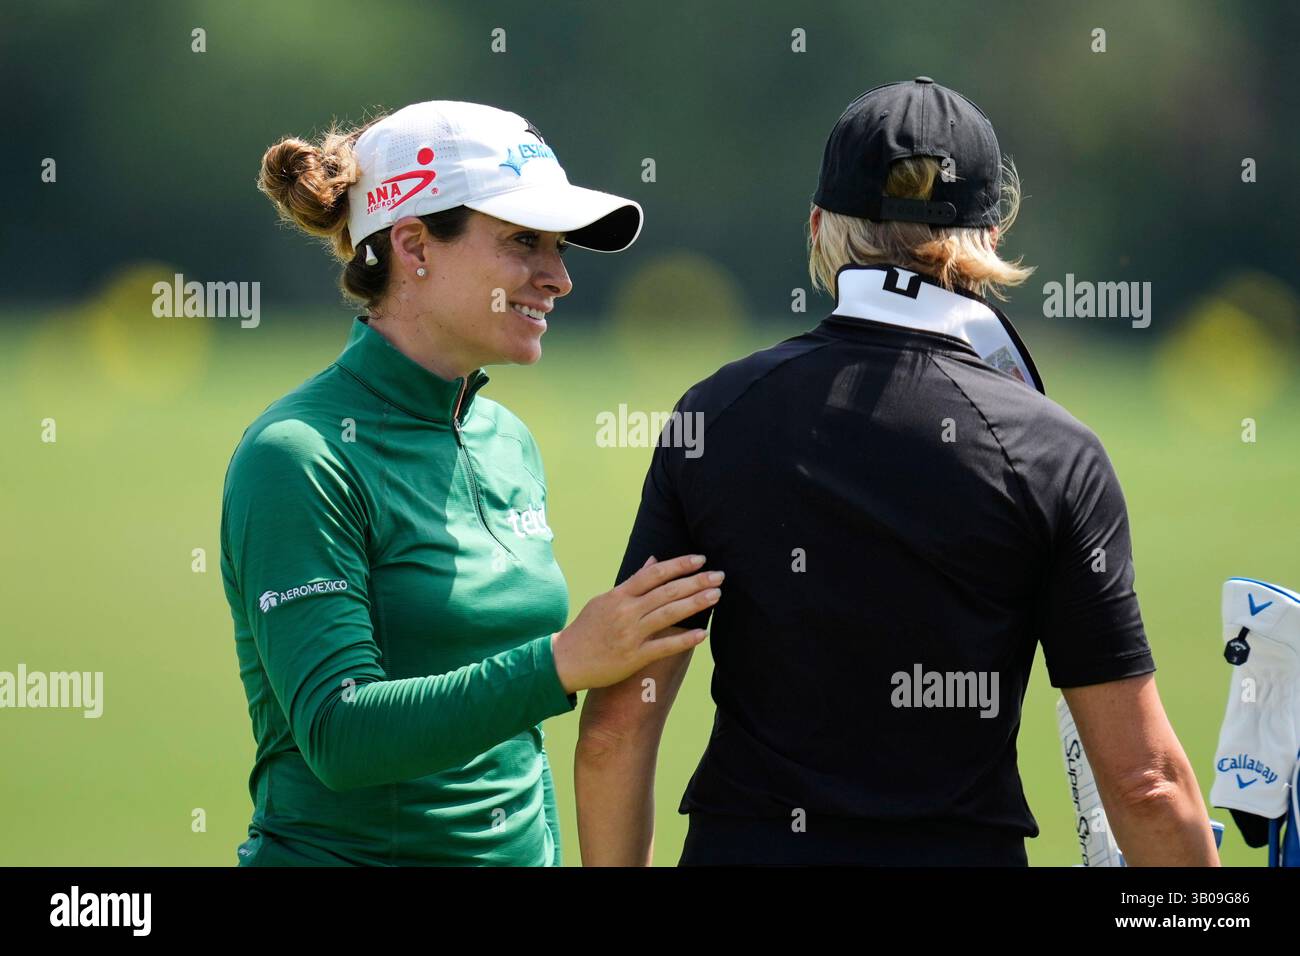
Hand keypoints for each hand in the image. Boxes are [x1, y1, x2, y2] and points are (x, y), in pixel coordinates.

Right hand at [551, 554, 720, 693]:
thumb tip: (653, 561)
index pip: (654, 574)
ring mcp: (630, 634)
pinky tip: (701, 634)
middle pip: (666, 591)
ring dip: (694, 603)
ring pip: (668, 614)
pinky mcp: (633, 658)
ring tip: (716, 595)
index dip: (678, 565)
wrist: (566, 660)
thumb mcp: (605, 600)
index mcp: (619, 595)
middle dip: (695, 582)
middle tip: (718, 575)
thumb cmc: (587, 629)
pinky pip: (663, 647)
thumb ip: (632, 582)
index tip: (699, 559)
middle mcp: (626, 612)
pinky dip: (683, 640)